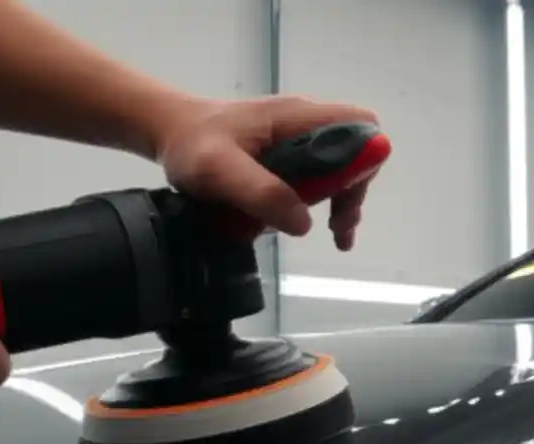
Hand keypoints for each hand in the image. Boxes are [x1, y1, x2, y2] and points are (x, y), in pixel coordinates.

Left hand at [157, 94, 380, 250]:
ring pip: (338, 167)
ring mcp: (296, 137)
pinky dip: (319, 201)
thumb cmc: (191, 145)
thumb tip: (305, 223)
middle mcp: (305, 123)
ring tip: (334, 234)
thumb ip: (262, 193)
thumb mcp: (219, 171)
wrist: (169, 132)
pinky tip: (308, 224)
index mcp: (298, 117)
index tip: (342, 199)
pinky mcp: (285, 153)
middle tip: (336, 228)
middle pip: (356, 152)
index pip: (361, 127)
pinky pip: (316, 175)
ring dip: (339, 201)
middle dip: (352, 192)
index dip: (364, 163)